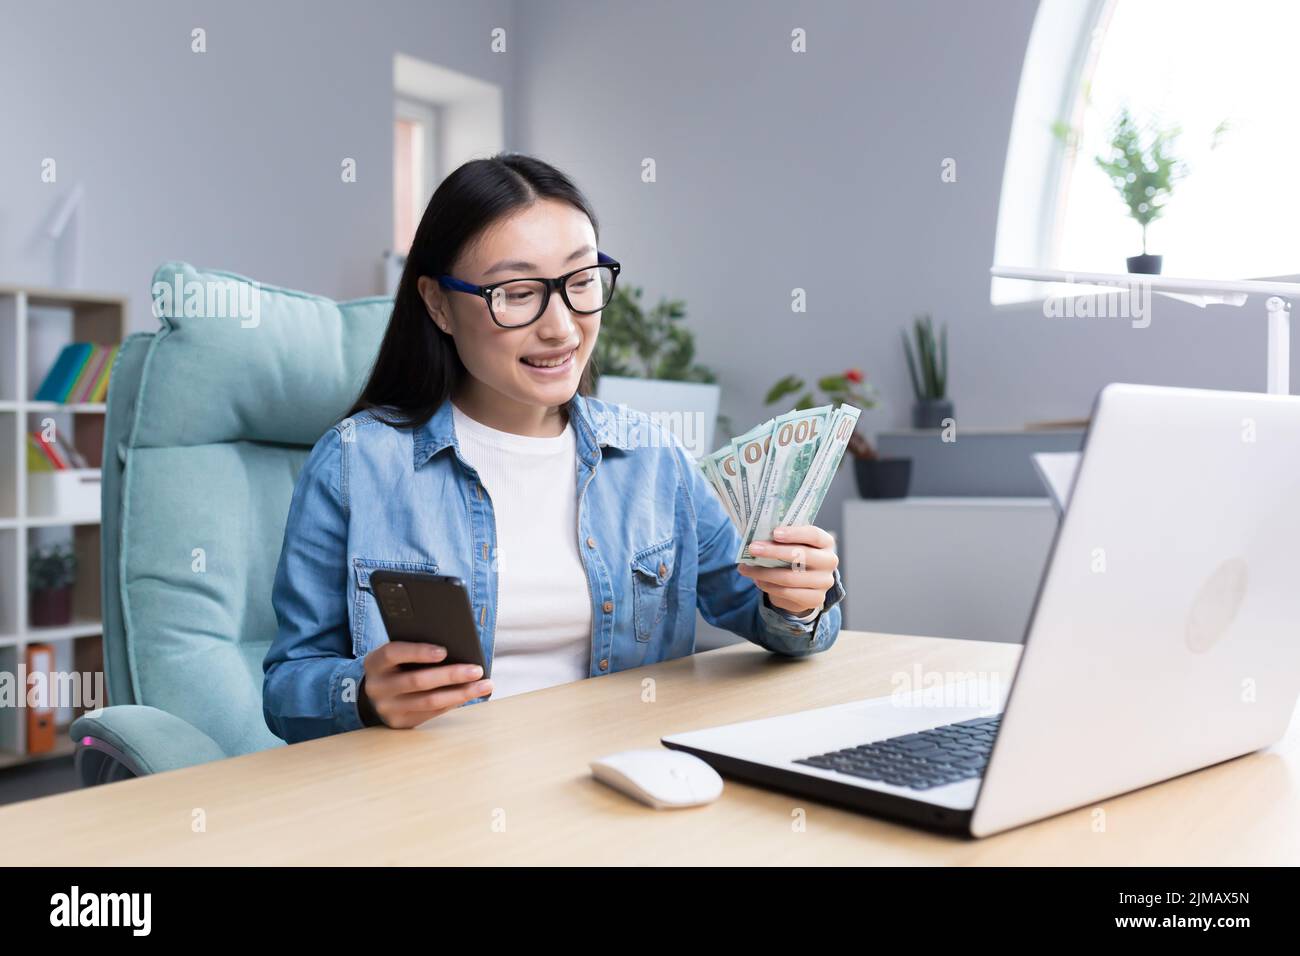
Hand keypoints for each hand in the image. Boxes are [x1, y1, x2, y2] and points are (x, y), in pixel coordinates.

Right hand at [358, 641, 492, 728]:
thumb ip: (414, 649)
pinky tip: (470, 693)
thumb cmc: (394, 666)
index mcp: (374, 662)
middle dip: (451, 675)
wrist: (372, 694)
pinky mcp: (400, 723)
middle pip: (417, 681)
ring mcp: (388, 708)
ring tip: (484, 685)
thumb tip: (455, 647)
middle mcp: (378, 687)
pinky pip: (432, 712)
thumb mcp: (395, 655)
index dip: (418, 652)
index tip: (444, 651)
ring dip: (460, 693)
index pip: (394, 653)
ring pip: (429, 701)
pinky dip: (453, 702)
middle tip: (477, 670)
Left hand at [737, 524, 837, 616]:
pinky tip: (757, 581)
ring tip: (746, 568)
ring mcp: (824, 582)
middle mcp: (829, 561)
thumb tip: (756, 536)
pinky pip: (787, 592)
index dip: (794, 533)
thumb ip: (781, 539)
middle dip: (773, 551)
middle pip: (801, 555)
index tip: (774, 533)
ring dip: (764, 572)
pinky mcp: (816, 599)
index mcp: (826, 542)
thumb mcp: (792, 544)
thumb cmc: (795, 557)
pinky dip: (768, 586)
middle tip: (752, 548)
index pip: (813, 535)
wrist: (803, 585)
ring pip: (790, 577)